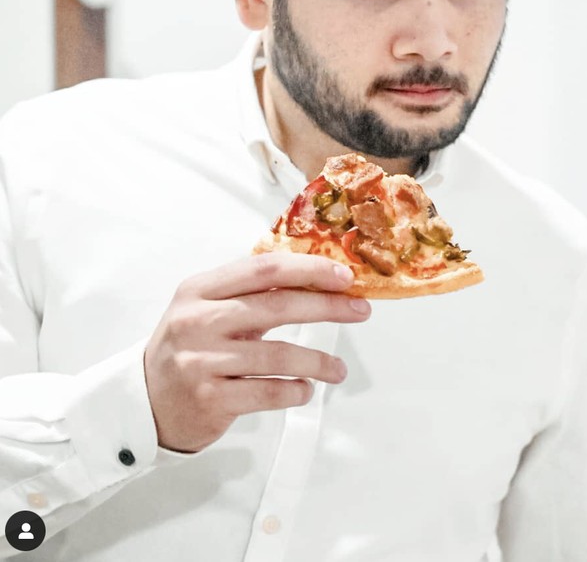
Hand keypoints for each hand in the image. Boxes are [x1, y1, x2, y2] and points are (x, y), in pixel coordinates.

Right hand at [143, 253, 369, 452]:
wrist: (143, 401)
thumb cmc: (186, 348)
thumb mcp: (206, 307)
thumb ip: (250, 292)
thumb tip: (314, 279)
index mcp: (200, 289)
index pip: (264, 269)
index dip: (309, 269)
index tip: (343, 276)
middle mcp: (199, 321)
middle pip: (277, 306)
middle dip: (327, 307)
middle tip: (358, 311)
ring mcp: (203, 361)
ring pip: (278, 355)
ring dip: (318, 362)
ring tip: (337, 369)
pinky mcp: (210, 399)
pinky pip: (267, 393)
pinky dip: (294, 391)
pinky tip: (306, 389)